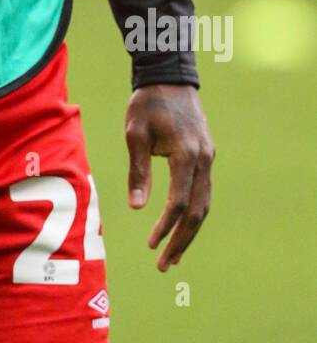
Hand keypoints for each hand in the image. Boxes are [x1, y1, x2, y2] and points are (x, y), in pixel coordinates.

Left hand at [125, 85, 214, 271]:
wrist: (169, 77)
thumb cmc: (147, 103)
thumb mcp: (135, 133)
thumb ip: (138, 171)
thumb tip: (137, 208)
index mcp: (186, 154)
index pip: (179, 201)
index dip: (166, 226)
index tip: (151, 244)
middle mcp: (204, 160)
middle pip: (197, 211)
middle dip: (181, 240)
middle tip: (164, 265)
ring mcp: (208, 158)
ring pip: (204, 205)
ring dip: (189, 232)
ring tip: (172, 256)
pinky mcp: (206, 156)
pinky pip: (203, 192)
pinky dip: (193, 214)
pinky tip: (181, 227)